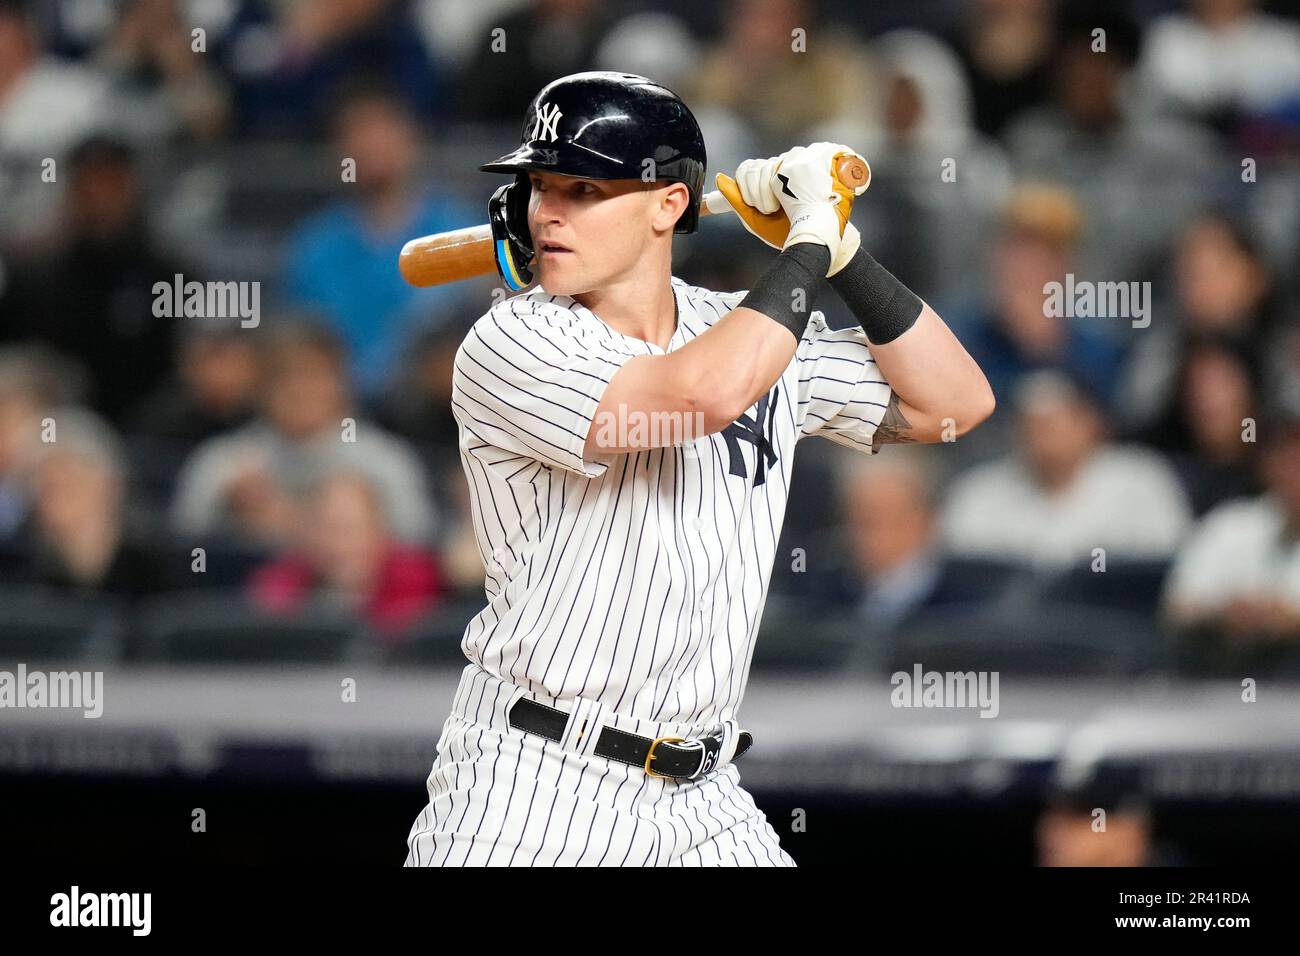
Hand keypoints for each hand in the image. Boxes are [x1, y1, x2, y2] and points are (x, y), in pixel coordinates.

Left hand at [715, 142, 868, 275]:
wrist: (818, 239)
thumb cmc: (788, 230)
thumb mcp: (756, 220)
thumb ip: (737, 201)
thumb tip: (719, 178)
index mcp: (765, 180)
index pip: (747, 169)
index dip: (745, 187)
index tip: (756, 208)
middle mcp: (779, 169)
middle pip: (754, 167)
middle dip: (755, 193)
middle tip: (770, 211)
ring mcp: (795, 164)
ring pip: (768, 164)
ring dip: (768, 191)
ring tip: (782, 207)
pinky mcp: (809, 162)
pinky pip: (785, 161)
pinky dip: (781, 180)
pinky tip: (791, 194)